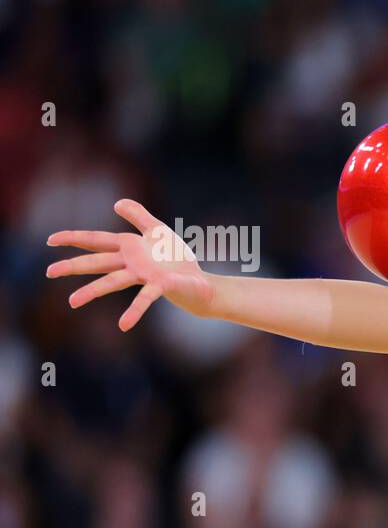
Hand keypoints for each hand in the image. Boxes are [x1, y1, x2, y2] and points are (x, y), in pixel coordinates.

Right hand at [45, 199, 215, 330]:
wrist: (199, 283)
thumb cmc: (177, 259)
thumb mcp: (158, 230)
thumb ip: (138, 216)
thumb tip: (116, 202)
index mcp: (129, 248)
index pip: (96, 240)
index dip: (74, 238)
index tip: (49, 239)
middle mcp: (132, 264)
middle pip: (98, 263)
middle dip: (73, 266)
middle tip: (49, 272)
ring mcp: (144, 276)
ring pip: (113, 282)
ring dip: (92, 291)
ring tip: (72, 302)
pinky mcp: (161, 286)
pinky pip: (145, 298)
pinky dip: (134, 311)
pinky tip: (122, 325)